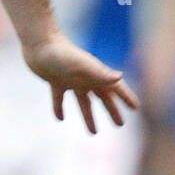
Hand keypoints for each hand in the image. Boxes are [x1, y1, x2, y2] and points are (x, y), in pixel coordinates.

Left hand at [22, 32, 139, 133]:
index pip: (115, 87)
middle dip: (112, 110)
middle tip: (120, 124)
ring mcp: (70, 80)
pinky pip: (59, 98)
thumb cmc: (60, 53)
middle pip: (103, 97)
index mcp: (95, 74)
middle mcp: (85, 78)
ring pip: (83, 102)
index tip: (136, 107)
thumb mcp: (81, 65)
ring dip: (89, 116)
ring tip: (94, 132)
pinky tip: (60, 118)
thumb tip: (120, 77)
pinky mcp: (55, 82)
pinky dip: (59, 108)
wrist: (38, 43)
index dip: (126, 97)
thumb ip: (100, 72)